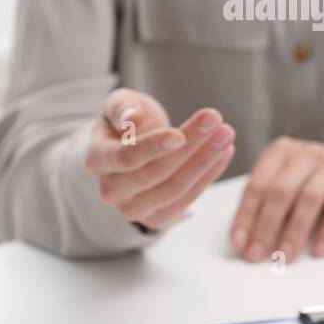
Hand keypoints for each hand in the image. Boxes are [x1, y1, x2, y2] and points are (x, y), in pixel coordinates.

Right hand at [84, 88, 236, 229]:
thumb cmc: (126, 123)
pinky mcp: (154, 219)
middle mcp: (110, 190)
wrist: (130, 150)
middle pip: (154, 173)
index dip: (152, 147)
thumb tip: (131, 119)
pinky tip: (224, 153)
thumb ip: (122, 107)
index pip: (124, 157)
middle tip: (216, 121)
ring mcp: (131, 209)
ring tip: (226, 134)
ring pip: (173, 188)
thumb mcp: (120, 104)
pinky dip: (208, 176)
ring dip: (205, 161)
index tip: (179, 134)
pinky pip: (186, 201)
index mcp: (97, 160)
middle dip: (190, 146)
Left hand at [230, 137, 323, 261]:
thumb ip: (264, 201)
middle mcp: (305, 154)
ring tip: (285, 257)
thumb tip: (243, 239)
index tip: (239, 242)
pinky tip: (319, 251)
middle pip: (280, 192)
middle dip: (265, 227)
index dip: (245, 216)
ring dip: (294, 232)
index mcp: (279, 152)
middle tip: (257, 254)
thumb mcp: (286, 180)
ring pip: (308, 199)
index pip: (256, 185)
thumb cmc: (311, 179)